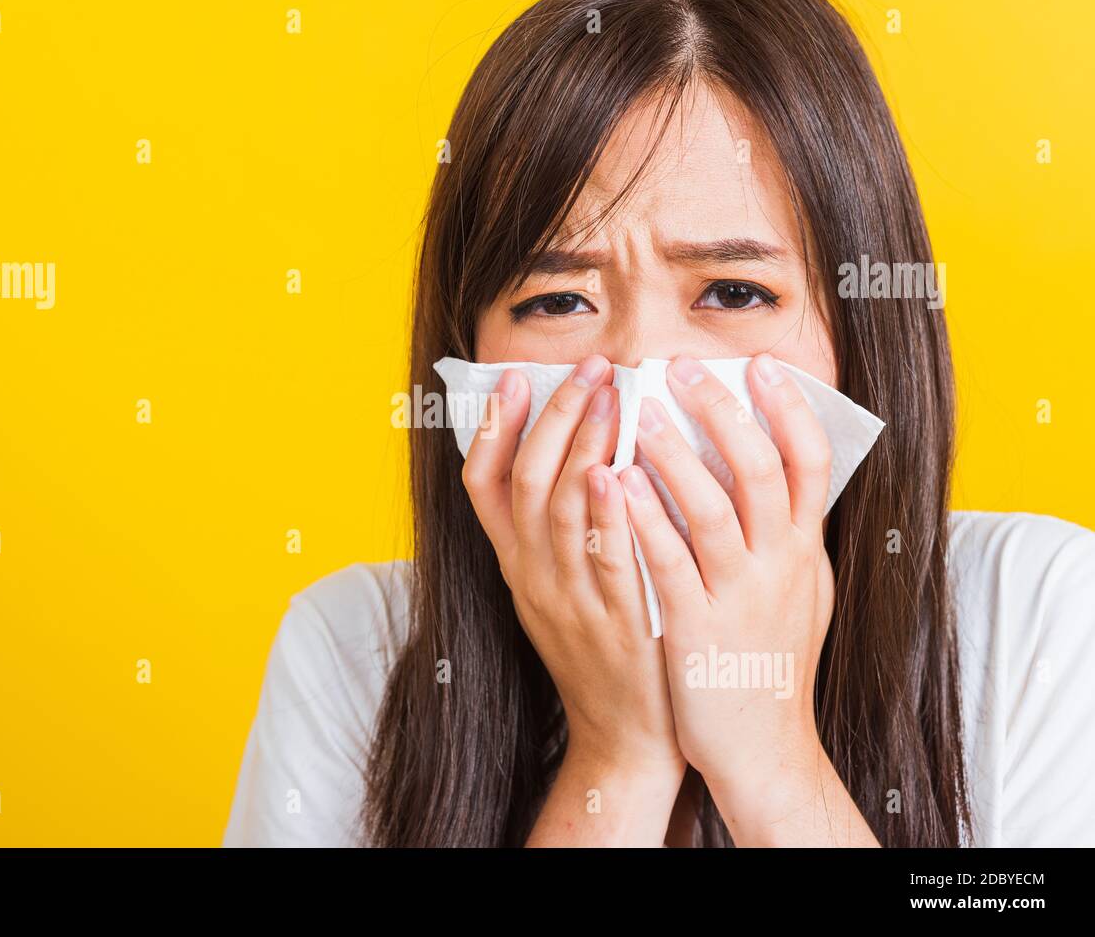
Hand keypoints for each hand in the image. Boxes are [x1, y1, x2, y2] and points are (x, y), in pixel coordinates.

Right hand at [461, 355, 686, 794]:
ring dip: (582, 445)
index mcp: (515, 566)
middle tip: (589, 367)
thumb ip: (557, 532)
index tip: (515, 378)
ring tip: (610, 394)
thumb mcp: (557, 592)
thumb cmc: (599, 654)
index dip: (494, 428)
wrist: (623, 737)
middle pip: (527, 482)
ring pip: (561, 508)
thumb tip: (578, 456)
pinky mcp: (614, 621)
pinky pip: (605, 557)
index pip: (483, 486)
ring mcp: (570, 599)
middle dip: (554, 417)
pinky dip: (607, 511)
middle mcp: (533, 577)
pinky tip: (620, 469)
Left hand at [619, 353, 833, 803]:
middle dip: (723, 412)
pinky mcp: (697, 627)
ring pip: (714, 510)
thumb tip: (786, 479)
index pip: (811, 464)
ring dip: (676, 455)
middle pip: (762, 470)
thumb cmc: (771, 665)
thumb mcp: (801, 595)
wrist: (763, 750)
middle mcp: (781, 567)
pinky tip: (615, 481)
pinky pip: (669, 562)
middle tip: (685, 368)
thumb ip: (792, 537)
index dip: (788, 410)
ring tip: (639, 410)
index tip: (759, 366)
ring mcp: (740, 597)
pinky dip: (643, 518)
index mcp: (806, 552)